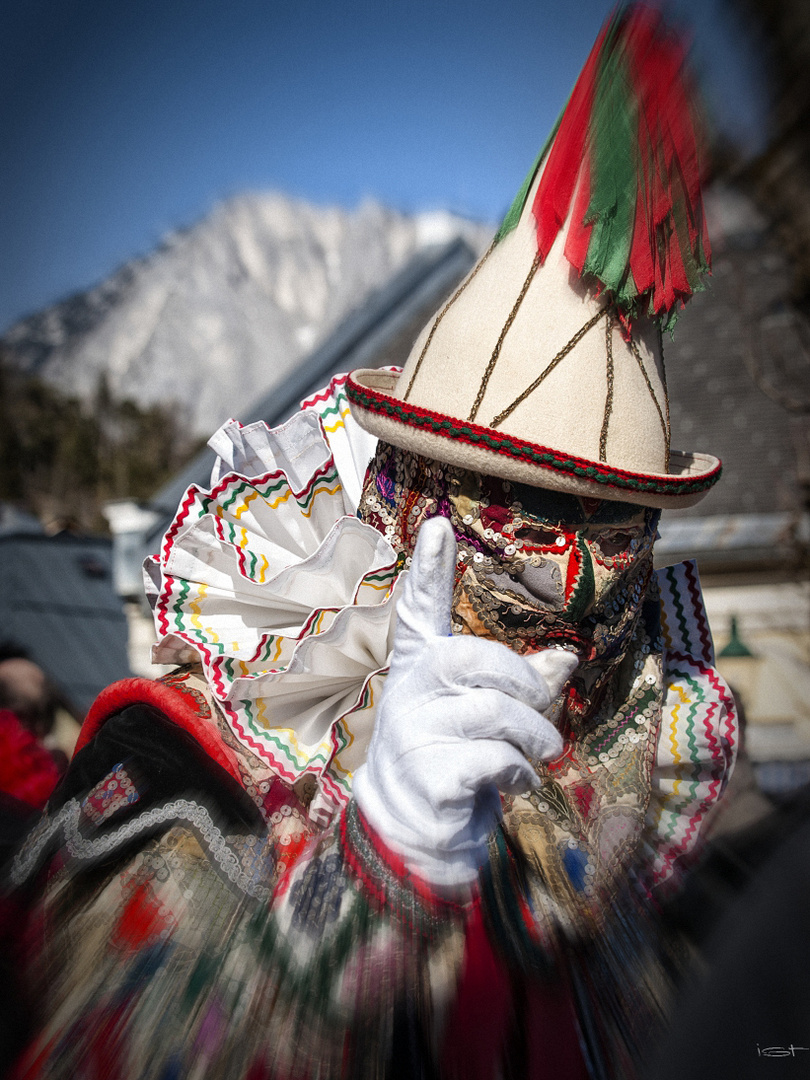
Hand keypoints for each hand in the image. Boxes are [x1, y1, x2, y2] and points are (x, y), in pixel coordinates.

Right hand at [352, 516, 576, 887]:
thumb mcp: (488, 716)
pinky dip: (519, 774)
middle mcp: (409, 692)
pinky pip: (495, 760)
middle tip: (544, 708)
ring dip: (534, 738)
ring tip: (537, 757)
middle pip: (475, 659)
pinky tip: (513, 784)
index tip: (438, 525)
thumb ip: (521, 684)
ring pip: (496, 713)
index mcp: (420, 667)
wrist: (414, 835)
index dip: (429, 569)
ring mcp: (412, 734)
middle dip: (525, 684)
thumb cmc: (456, 759)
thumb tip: (568, 659)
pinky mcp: (428, 777)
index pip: (419, 610)